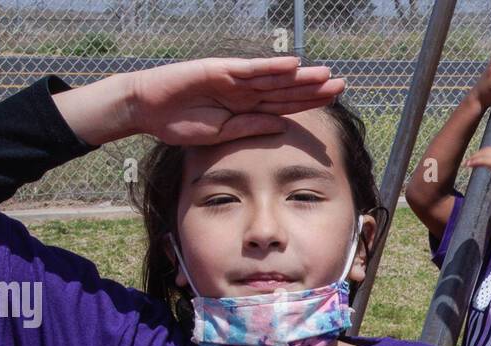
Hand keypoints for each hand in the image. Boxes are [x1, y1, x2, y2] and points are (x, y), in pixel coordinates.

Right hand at [125, 56, 345, 145]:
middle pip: (285, 90)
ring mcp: (234, 79)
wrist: (148, 109)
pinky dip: (271, 67)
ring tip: (325, 75)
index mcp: (246, 109)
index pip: (284, 105)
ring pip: (274, 78)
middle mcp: (245, 91)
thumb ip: (250, 128)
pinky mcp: (220, 70)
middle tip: (342, 85)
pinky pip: (250, 69)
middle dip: (313, 88)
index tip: (333, 101)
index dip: (309, 103)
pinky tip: (293, 65)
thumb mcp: (221, 135)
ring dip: (300, 77)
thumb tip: (282, 127)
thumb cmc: (181, 124)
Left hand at [464, 146, 490, 201]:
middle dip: (477, 154)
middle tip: (468, 161)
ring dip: (474, 158)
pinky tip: (469, 165)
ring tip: (467, 163)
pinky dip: (475, 161)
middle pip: (487, 150)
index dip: (483, 153)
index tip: (475, 159)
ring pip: (484, 154)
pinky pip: (484, 160)